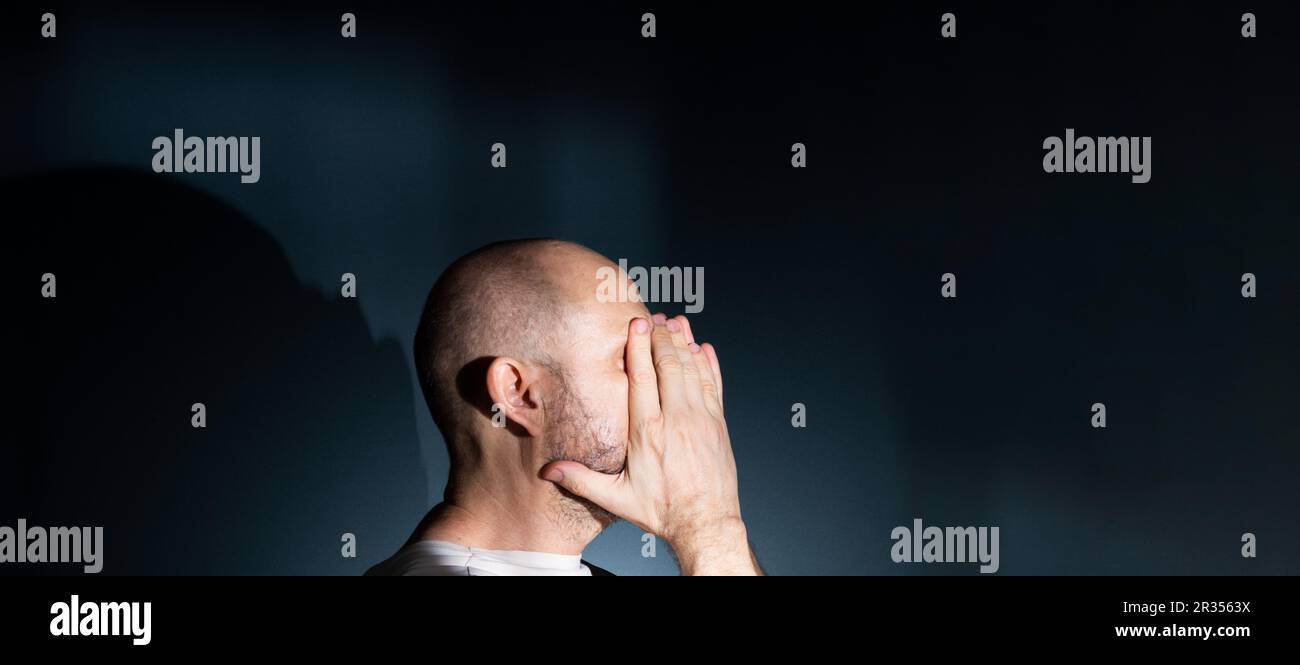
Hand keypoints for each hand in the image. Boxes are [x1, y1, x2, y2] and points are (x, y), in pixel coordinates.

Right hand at [541, 313, 756, 574]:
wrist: (707, 524)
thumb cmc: (662, 511)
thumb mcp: (617, 499)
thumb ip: (582, 480)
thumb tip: (547, 470)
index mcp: (649, 433)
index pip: (643, 379)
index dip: (639, 348)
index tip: (636, 324)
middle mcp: (677, 420)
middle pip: (670, 366)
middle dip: (661, 337)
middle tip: (654, 316)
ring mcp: (701, 419)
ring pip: (693, 370)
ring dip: (685, 343)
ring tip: (677, 322)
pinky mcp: (718, 425)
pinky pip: (714, 385)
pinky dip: (709, 364)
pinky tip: (704, 348)